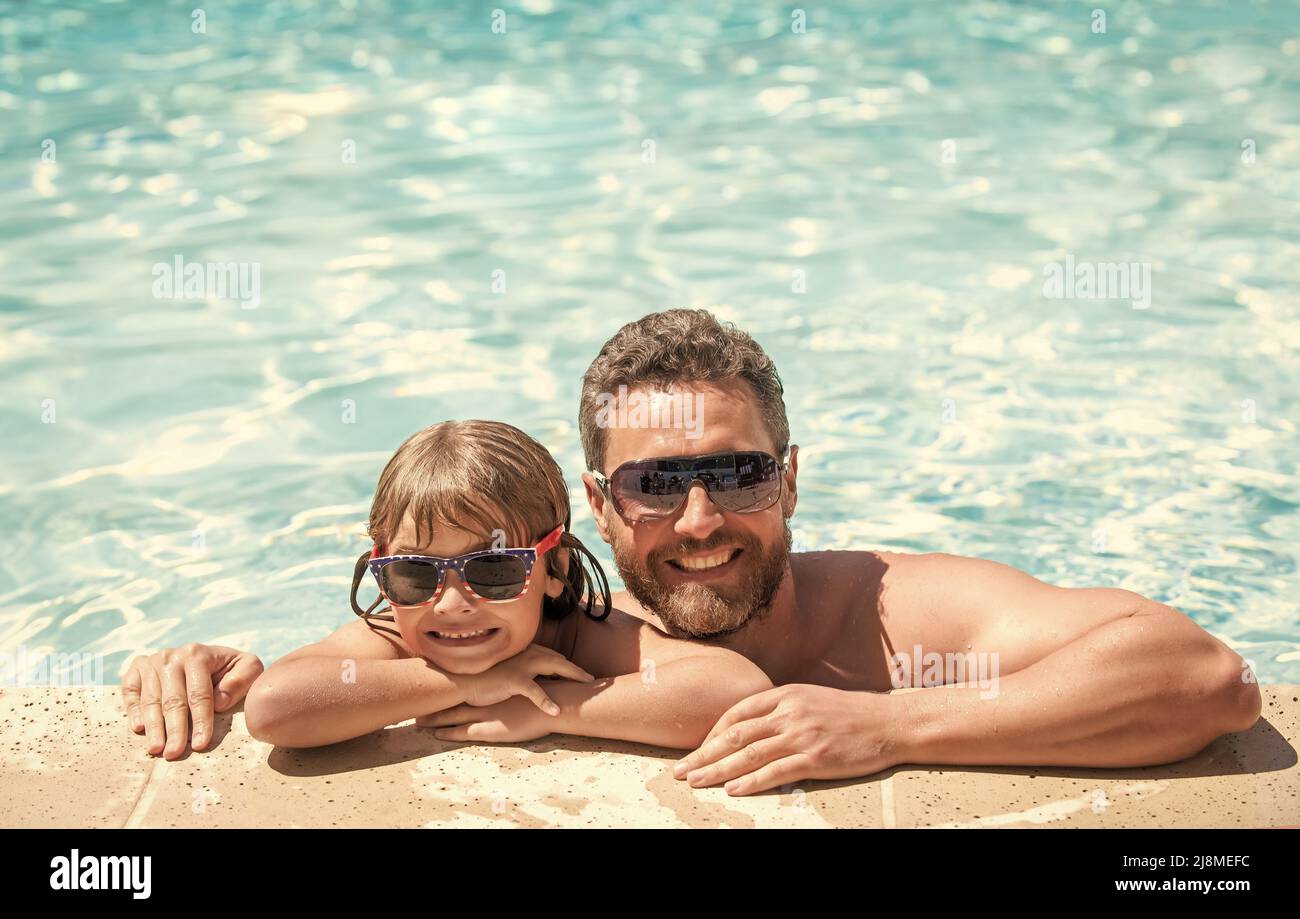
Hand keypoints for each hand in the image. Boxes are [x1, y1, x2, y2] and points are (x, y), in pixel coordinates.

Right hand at [122, 644, 263, 758]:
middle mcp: (171, 657)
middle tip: (174, 754)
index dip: (200, 721)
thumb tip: (219, 701)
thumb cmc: (231, 669)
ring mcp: (151, 662)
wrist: (209, 657)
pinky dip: (133, 709)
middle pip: (173, 700)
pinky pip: (130, 692)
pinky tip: (139, 728)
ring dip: (154, 726)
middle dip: (175, 730)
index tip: (200, 744)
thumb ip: (241, 679)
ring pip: (151, 700)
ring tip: (157, 749)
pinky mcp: (136, 670)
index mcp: (197, 654)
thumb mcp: (248, 667)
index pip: (199, 694)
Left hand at [416, 695, 552, 742]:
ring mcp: (487, 713)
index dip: (452, 688)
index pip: (469, 688)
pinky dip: (449, 732)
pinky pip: (465, 731)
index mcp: (496, 690)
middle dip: (436, 700)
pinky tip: (436, 734)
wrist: (556, 704)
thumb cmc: (551, 696)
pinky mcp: (491, 728)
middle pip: (456, 699)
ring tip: (416, 720)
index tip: (435, 687)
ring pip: (455, 714)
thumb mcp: (534, 687)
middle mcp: (488, 700)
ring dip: (436, 716)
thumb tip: (522, 684)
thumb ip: (526, 686)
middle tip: (416, 703)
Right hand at [456, 642, 593, 714]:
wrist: (464, 679)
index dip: (573, 667)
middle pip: (561, 660)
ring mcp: (522, 665)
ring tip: (589, 688)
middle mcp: (528, 655)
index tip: (590, 676)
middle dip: (580, 670)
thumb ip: (527, 673)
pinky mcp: (514, 679)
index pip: (556, 658)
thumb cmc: (487, 678)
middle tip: (599, 680)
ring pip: (554, 668)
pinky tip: (557, 711)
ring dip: (573, 677)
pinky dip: (546, 701)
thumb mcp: (510, 672)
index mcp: (528, 653)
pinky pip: (535, 691)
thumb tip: (543, 681)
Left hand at [671, 684, 899, 795]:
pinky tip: (733, 790)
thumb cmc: (850, 713)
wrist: (889, 724)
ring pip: (749, 754)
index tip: (697, 749)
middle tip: (681, 770)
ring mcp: (802, 736)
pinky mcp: (816, 759)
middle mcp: (789, 713)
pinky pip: (776, 772)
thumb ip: (782, 709)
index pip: (738, 712)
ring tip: (696, 782)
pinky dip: (751, 781)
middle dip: (704, 754)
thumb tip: (752, 725)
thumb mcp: (811, 699)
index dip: (713, 732)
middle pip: (735, 734)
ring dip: (718, 770)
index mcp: (786, 695)